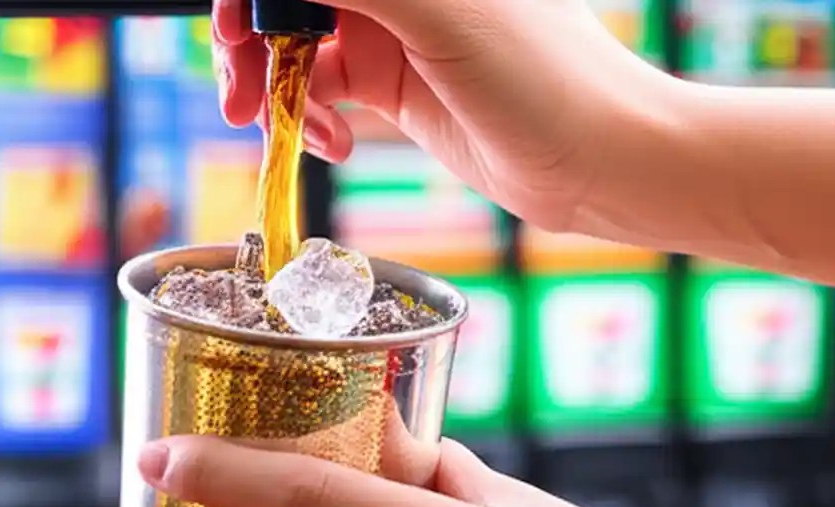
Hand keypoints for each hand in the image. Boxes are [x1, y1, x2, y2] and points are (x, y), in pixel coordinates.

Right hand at [213, 0, 681, 230]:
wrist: (599, 162)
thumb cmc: (546, 78)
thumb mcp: (441, 15)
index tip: (234, 32)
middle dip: (252, 41)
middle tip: (237, 94)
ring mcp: (396, 31)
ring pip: (299, 44)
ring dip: (277, 87)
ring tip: (275, 128)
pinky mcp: (398, 83)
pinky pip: (325, 91)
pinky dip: (311, 119)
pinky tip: (327, 144)